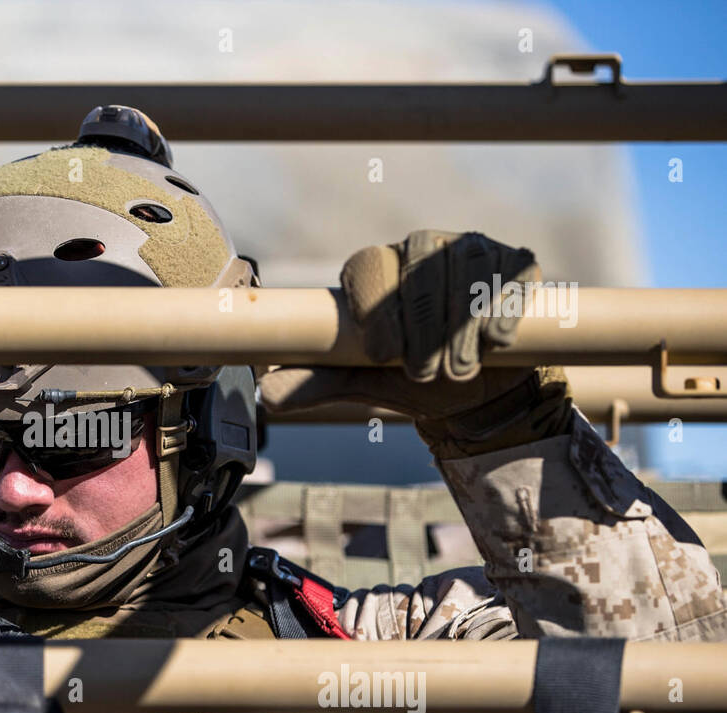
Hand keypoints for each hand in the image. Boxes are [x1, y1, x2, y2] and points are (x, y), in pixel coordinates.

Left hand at [260, 230, 571, 455]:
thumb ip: (319, 381)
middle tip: (423, 374)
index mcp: (377, 266)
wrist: (475, 392)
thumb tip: (268, 395)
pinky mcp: (513, 262)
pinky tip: (494, 343)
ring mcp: (469, 248)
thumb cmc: (412, 378)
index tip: (383, 355)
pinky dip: (501, 308)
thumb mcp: (364, 381)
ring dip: (461, 325)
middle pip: (420, 266)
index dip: (375, 307)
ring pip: (465, 266)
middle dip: (423, 325)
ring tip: (457, 371)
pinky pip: (510, 271)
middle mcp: (421, 247)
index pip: (368, 265)